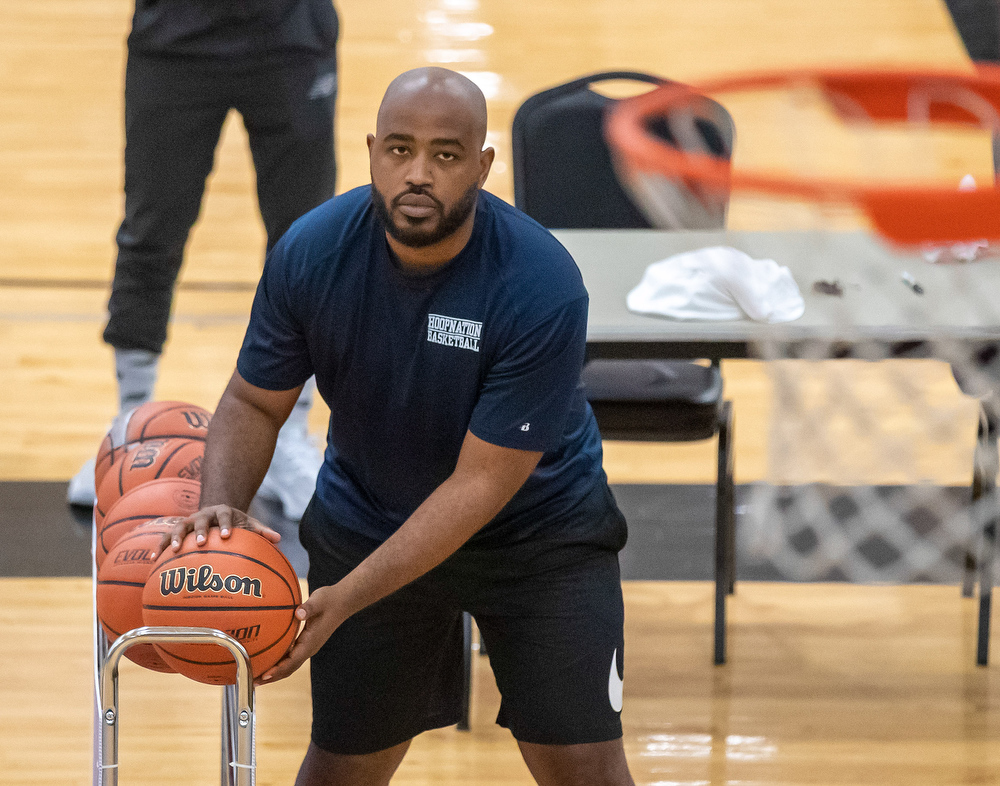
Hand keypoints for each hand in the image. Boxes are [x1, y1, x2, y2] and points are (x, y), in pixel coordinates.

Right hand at [154, 505, 280, 557]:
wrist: (216, 514)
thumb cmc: (235, 523)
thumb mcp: (249, 523)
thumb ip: (261, 531)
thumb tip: (278, 538)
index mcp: (222, 512)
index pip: (224, 515)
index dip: (225, 525)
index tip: (227, 536)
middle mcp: (203, 515)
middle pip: (200, 520)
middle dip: (200, 531)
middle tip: (202, 543)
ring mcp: (189, 522)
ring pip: (179, 527)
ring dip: (176, 537)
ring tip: (175, 550)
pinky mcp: (178, 531)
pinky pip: (166, 537)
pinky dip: (161, 545)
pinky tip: (155, 557)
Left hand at [256, 584, 344, 684]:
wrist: (343, 600)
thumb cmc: (331, 599)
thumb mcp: (319, 601)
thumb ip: (308, 607)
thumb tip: (298, 612)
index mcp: (311, 642)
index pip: (292, 661)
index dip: (278, 670)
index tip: (264, 676)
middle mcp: (309, 647)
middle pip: (289, 668)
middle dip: (272, 677)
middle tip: (253, 681)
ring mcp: (308, 646)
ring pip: (289, 664)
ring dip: (274, 671)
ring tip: (256, 674)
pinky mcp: (307, 641)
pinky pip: (291, 654)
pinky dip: (279, 660)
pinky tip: (268, 657)